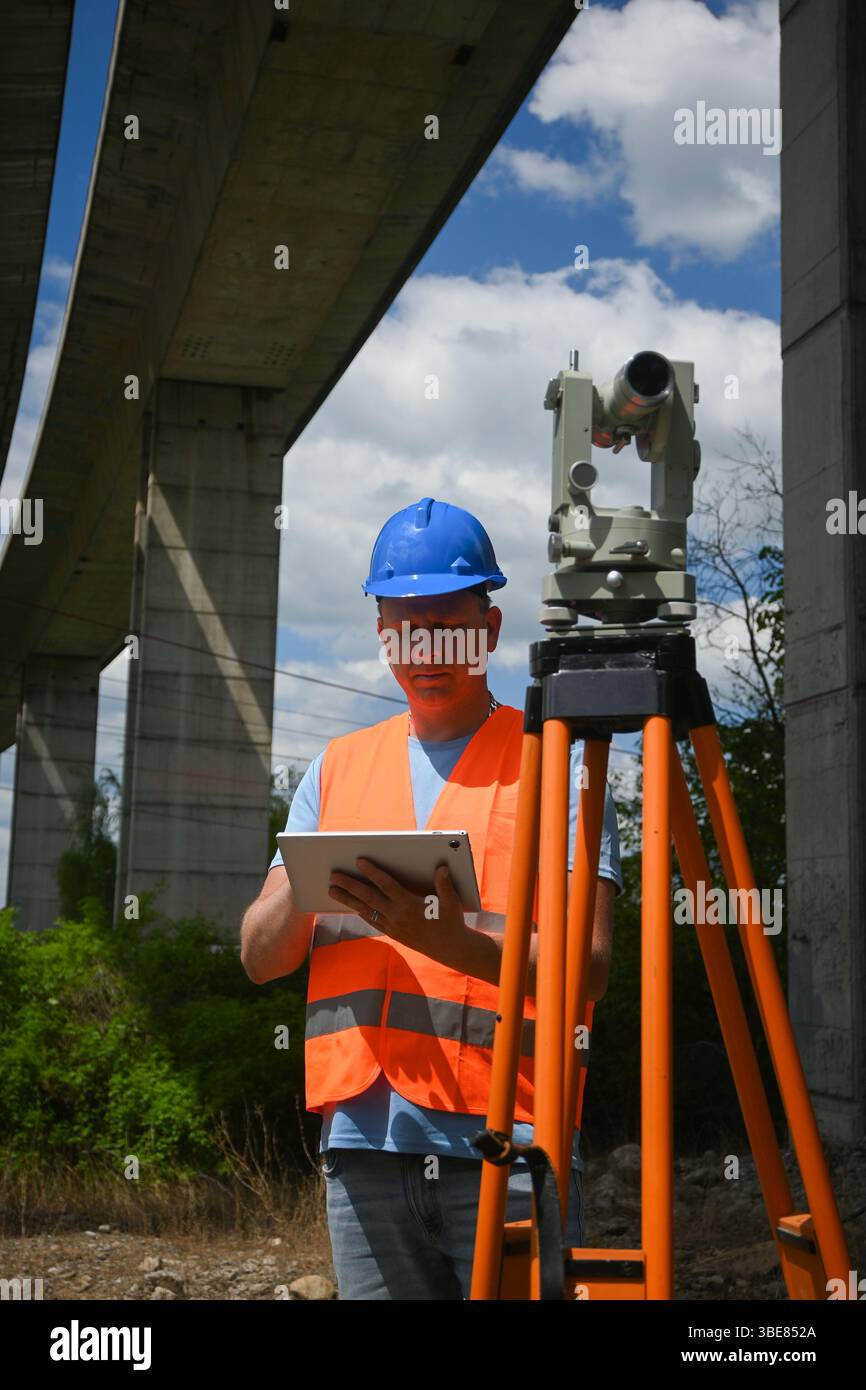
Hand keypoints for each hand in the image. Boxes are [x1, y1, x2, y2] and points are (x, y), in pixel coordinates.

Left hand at [328, 857, 466, 957]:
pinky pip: (372, 921)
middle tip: (333, 877)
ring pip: (365, 910)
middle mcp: (397, 916)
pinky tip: (352, 906)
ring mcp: (393, 926)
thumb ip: (444, 884)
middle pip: (368, 897)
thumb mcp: (451, 901)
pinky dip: (360, 912)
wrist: (450, 948)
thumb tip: (441, 867)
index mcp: (409, 905)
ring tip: (332, 891)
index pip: (386, 885)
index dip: (372, 872)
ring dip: (348, 900)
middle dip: (349, 886)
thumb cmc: (451, 922)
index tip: (359, 862)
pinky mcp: (393, 933)